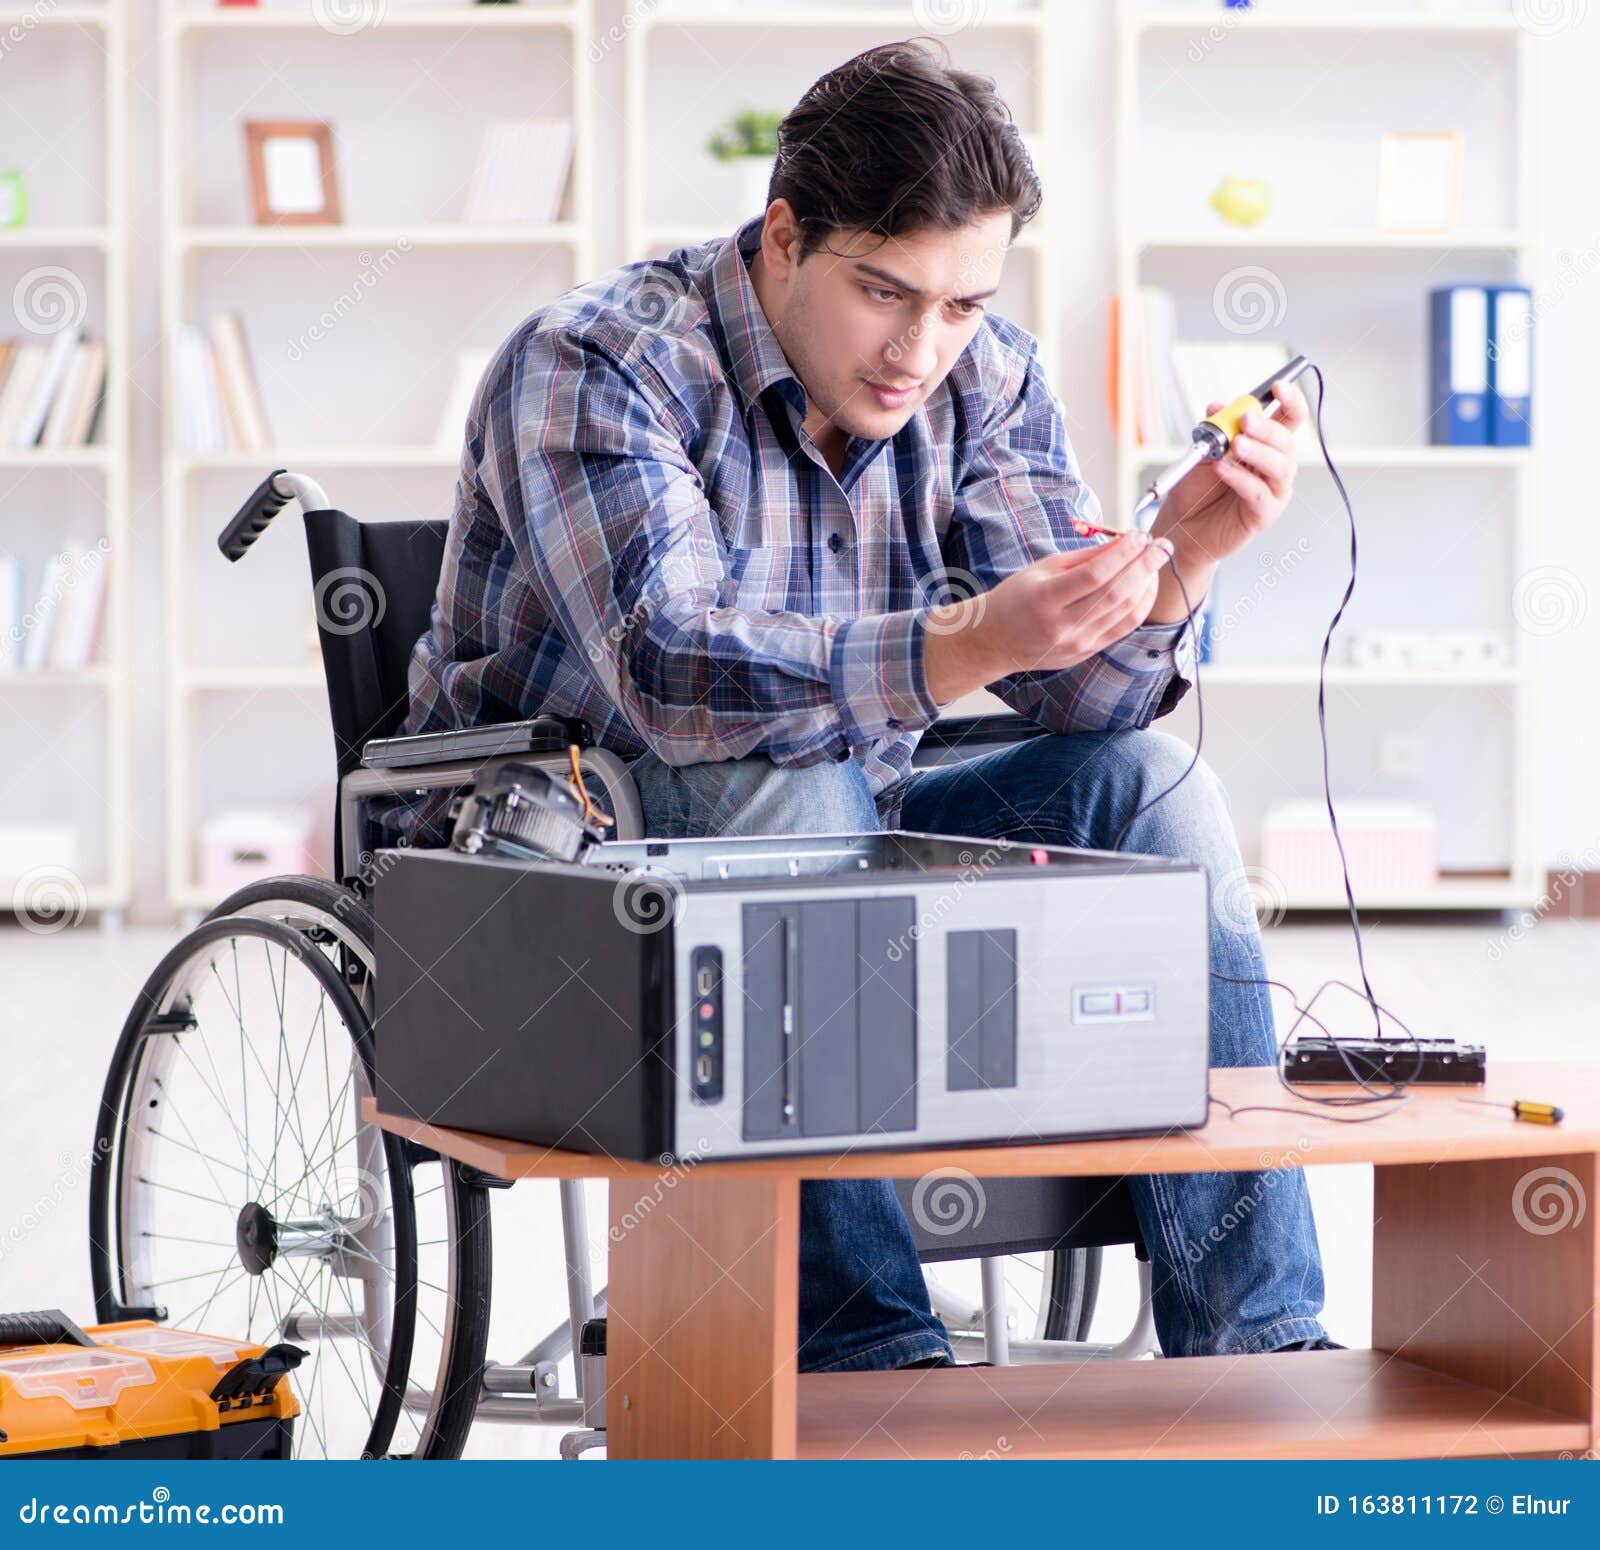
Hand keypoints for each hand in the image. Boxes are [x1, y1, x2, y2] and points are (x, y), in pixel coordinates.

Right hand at [923, 532, 1173, 704]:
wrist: (996, 641)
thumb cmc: (1017, 597)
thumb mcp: (1043, 568)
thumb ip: (1084, 557)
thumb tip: (1124, 542)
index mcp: (1045, 600)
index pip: (1094, 575)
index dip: (1122, 554)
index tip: (1139, 536)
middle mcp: (1062, 626)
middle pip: (1115, 594)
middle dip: (1144, 566)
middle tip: (1161, 545)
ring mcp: (1077, 644)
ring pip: (1126, 612)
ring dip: (1146, 583)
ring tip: (1153, 562)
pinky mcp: (1087, 652)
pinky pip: (1124, 627)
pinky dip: (1141, 604)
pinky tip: (1145, 585)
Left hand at [1154, 378, 1307, 570]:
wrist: (1182, 526)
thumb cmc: (1196, 490)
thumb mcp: (1201, 453)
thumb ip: (1213, 431)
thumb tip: (1217, 406)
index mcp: (1264, 445)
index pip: (1288, 418)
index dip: (1290, 401)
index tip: (1279, 386)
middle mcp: (1274, 466)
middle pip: (1287, 441)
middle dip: (1267, 427)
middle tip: (1246, 420)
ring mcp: (1273, 491)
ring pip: (1280, 467)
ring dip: (1258, 452)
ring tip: (1234, 445)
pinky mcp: (1264, 515)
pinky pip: (1260, 493)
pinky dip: (1242, 478)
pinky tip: (1224, 469)